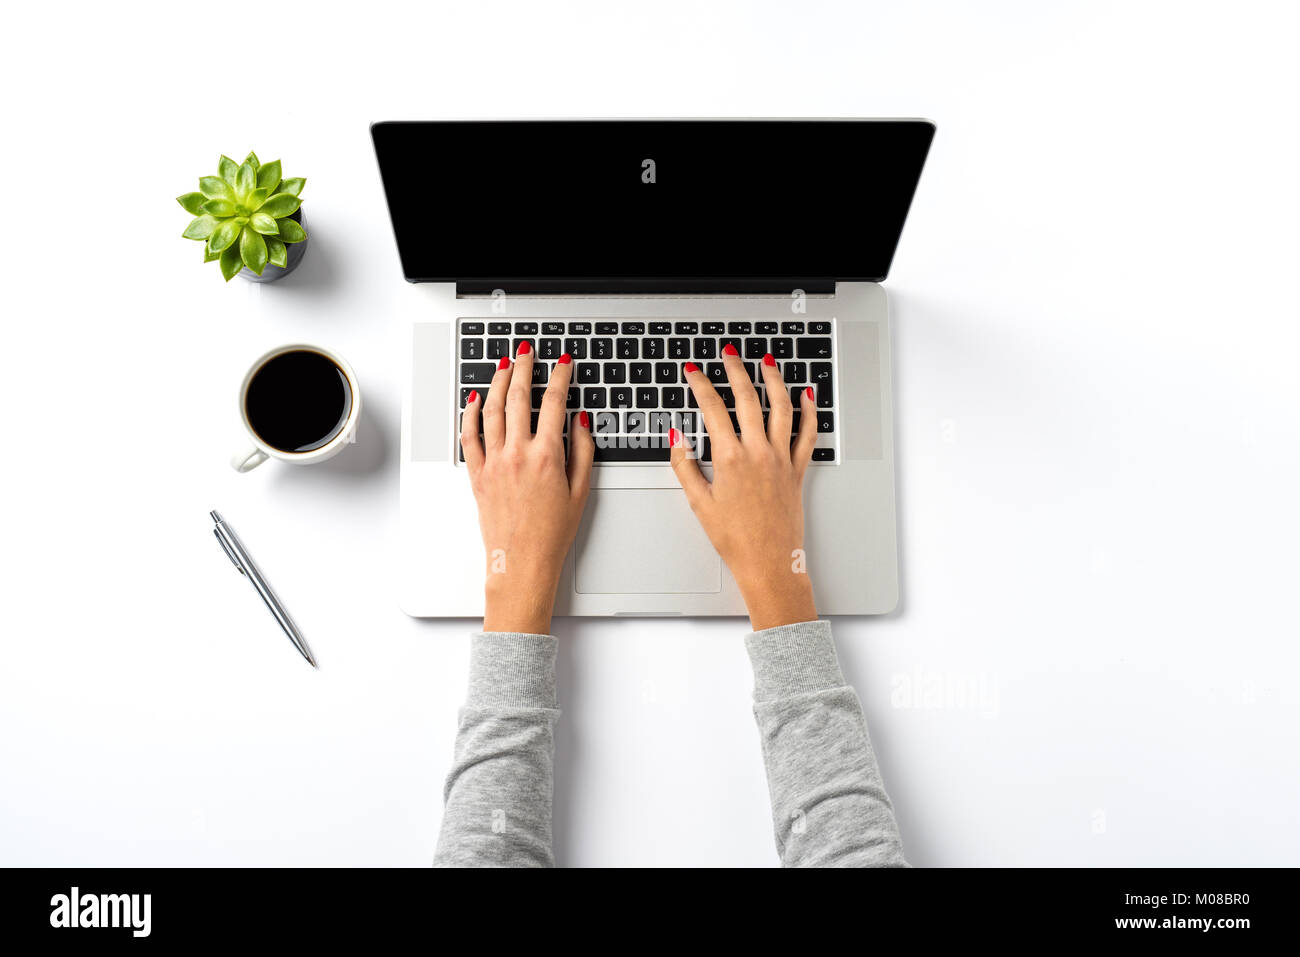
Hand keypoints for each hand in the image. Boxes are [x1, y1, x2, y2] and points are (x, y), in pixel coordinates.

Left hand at [460, 342, 593, 634]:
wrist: (521, 563)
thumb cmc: (552, 534)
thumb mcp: (580, 491)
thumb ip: (582, 451)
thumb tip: (581, 421)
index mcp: (547, 457)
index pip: (554, 403)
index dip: (560, 377)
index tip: (563, 363)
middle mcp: (517, 454)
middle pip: (518, 397)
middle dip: (524, 368)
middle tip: (527, 352)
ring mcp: (494, 463)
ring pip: (491, 410)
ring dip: (497, 382)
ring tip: (503, 365)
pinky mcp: (477, 475)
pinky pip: (469, 436)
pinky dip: (470, 413)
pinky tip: (475, 399)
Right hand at [671, 346, 820, 630]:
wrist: (770, 564)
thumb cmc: (734, 540)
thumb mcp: (699, 503)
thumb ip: (684, 466)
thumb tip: (676, 436)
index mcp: (730, 459)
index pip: (712, 409)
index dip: (700, 385)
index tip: (693, 371)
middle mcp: (758, 453)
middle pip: (748, 399)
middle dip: (736, 371)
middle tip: (729, 354)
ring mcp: (781, 459)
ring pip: (781, 407)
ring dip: (774, 380)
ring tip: (767, 361)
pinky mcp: (797, 470)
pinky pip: (807, 433)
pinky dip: (809, 411)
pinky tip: (806, 395)